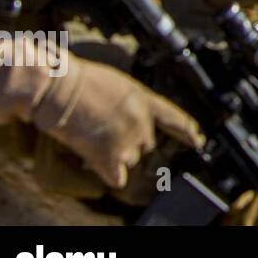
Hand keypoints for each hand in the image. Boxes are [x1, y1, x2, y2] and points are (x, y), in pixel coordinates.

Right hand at [0, 49, 203, 189]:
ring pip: (130, 159)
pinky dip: (108, 173)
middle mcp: (142, 122)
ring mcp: (127, 140)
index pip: (175, 119)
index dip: (188, 132)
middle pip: (147, 143)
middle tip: (106, 130)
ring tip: (93, 137)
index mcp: (146, 100)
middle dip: (131, 140)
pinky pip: (116, 176)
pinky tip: (95, 162)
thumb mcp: (119, 84)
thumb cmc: (81, 81)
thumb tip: (129, 117)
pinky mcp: (108, 156)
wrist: (59, 89)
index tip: (198, 140)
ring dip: (115, 154)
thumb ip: (132, 103)